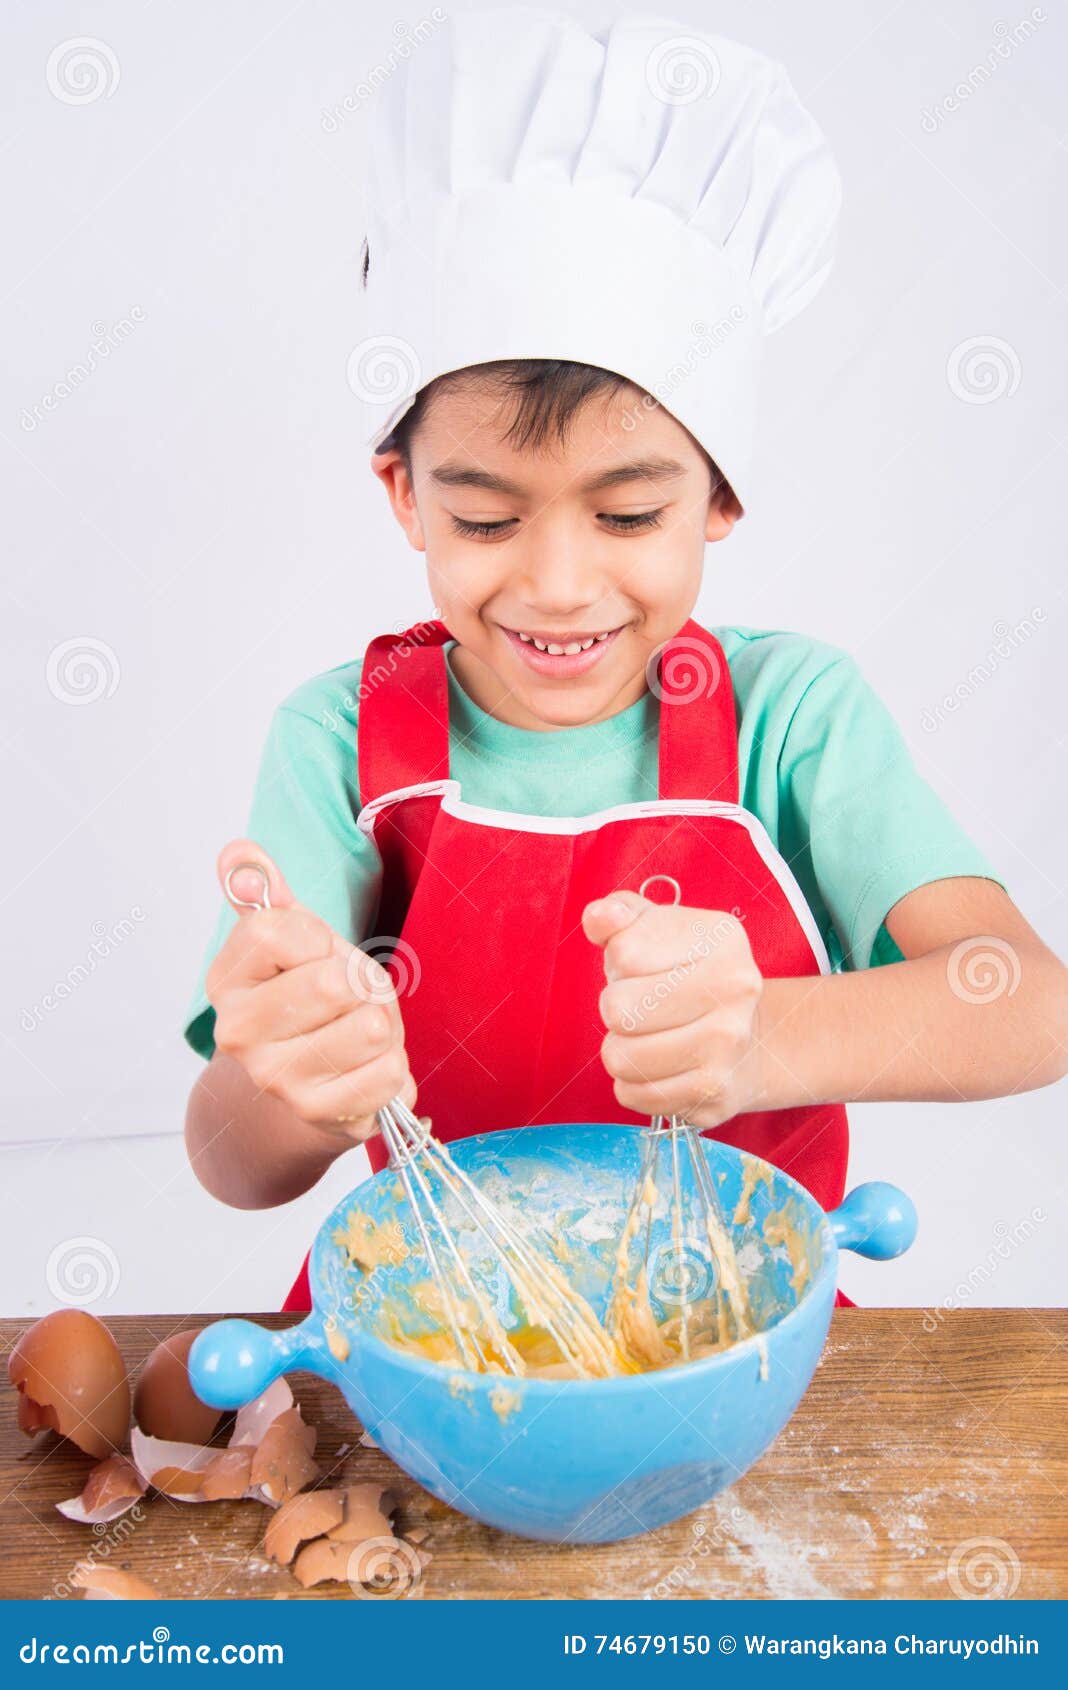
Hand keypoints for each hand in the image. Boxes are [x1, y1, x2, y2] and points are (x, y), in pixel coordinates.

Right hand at [206, 839, 415, 1139]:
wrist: (304, 1086)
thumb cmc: (306, 999)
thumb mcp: (289, 937)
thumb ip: (264, 890)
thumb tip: (239, 853)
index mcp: (225, 980)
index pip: (279, 931)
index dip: (316, 938)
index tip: (314, 955)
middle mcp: (238, 1033)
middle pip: (333, 981)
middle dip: (362, 982)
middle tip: (348, 997)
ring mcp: (276, 1078)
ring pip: (368, 1026)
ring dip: (382, 1024)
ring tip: (359, 1032)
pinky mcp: (318, 1115)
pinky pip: (388, 1073)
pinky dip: (392, 1065)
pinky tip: (366, 1068)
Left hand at [582, 890, 763, 1127]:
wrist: (750, 1041)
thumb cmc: (688, 978)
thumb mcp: (658, 930)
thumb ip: (619, 914)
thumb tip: (600, 917)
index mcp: (720, 938)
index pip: (623, 954)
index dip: (620, 964)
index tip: (647, 969)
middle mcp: (734, 990)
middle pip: (617, 1010)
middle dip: (617, 1010)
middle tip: (645, 1009)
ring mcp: (728, 1046)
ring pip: (621, 1058)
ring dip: (621, 1050)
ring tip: (650, 1039)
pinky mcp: (714, 1094)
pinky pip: (633, 1095)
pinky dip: (633, 1085)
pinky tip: (660, 1069)